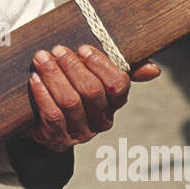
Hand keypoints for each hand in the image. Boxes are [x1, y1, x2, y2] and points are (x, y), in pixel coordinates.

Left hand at [24, 44, 160, 151]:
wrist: (43, 119)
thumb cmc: (72, 86)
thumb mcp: (93, 75)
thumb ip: (120, 68)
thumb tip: (154, 69)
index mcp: (114, 103)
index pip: (118, 85)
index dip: (102, 65)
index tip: (83, 48)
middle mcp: (101, 121)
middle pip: (92, 92)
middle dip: (73, 67)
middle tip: (56, 49)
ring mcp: (80, 133)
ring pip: (70, 102)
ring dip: (54, 77)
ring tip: (41, 59)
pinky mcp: (58, 140)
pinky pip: (52, 116)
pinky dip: (42, 94)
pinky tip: (34, 79)